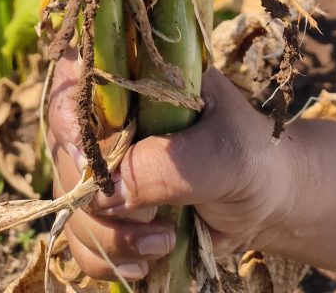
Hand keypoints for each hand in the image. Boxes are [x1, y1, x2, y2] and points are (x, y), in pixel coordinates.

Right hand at [47, 51, 298, 280]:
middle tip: (149, 215)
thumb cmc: (255, 157)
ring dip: (106, 233)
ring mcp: (108, 159)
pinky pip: (80, 235)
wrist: (271, 200)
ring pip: (69, 197)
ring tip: (162, 239)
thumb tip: (107, 190)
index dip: (68, 113)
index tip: (87, 160)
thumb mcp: (224, 154)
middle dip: (95, 194)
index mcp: (139, 76)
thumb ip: (168, 164)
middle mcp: (114, 112)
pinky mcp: (111, 203)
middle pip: (64, 146)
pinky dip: (104, 257)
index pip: (76, 72)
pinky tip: (144, 262)